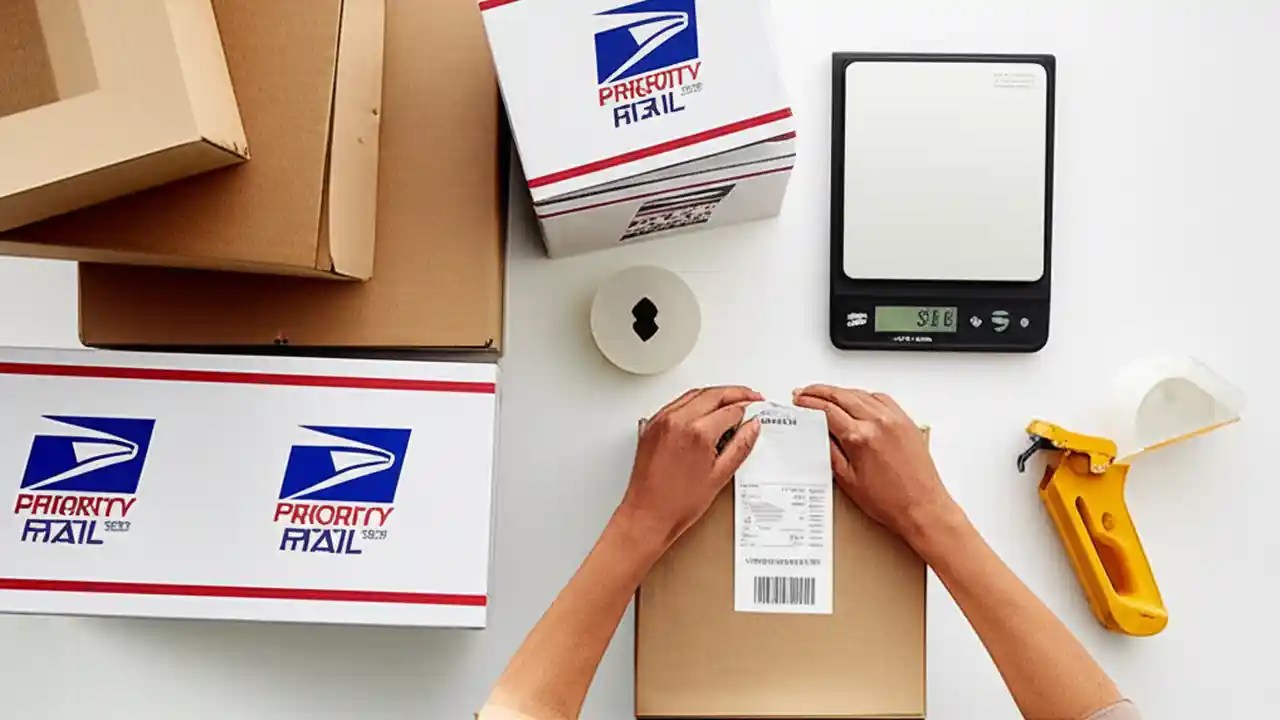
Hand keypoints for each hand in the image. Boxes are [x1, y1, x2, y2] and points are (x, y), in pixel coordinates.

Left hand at [620, 386, 763, 548]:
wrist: (647, 515)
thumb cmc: (677, 503)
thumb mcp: (720, 475)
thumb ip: (740, 446)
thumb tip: (752, 427)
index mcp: (697, 432)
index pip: (731, 409)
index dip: (748, 409)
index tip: (756, 411)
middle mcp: (677, 420)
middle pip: (713, 394)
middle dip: (735, 393)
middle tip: (750, 397)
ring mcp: (661, 420)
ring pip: (694, 394)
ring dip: (715, 394)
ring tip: (731, 401)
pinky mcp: (652, 425)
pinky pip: (677, 403)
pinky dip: (695, 401)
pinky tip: (704, 409)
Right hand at [793, 385, 959, 550]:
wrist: (922, 508)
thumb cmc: (890, 501)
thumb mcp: (847, 479)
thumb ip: (829, 451)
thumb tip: (818, 432)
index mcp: (860, 437)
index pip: (827, 410)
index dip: (809, 403)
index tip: (800, 401)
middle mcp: (878, 422)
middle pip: (842, 395)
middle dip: (820, 392)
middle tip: (806, 393)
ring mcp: (894, 419)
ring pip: (860, 393)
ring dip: (840, 391)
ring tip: (827, 395)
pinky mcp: (906, 422)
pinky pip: (881, 398)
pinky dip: (864, 395)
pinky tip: (856, 399)